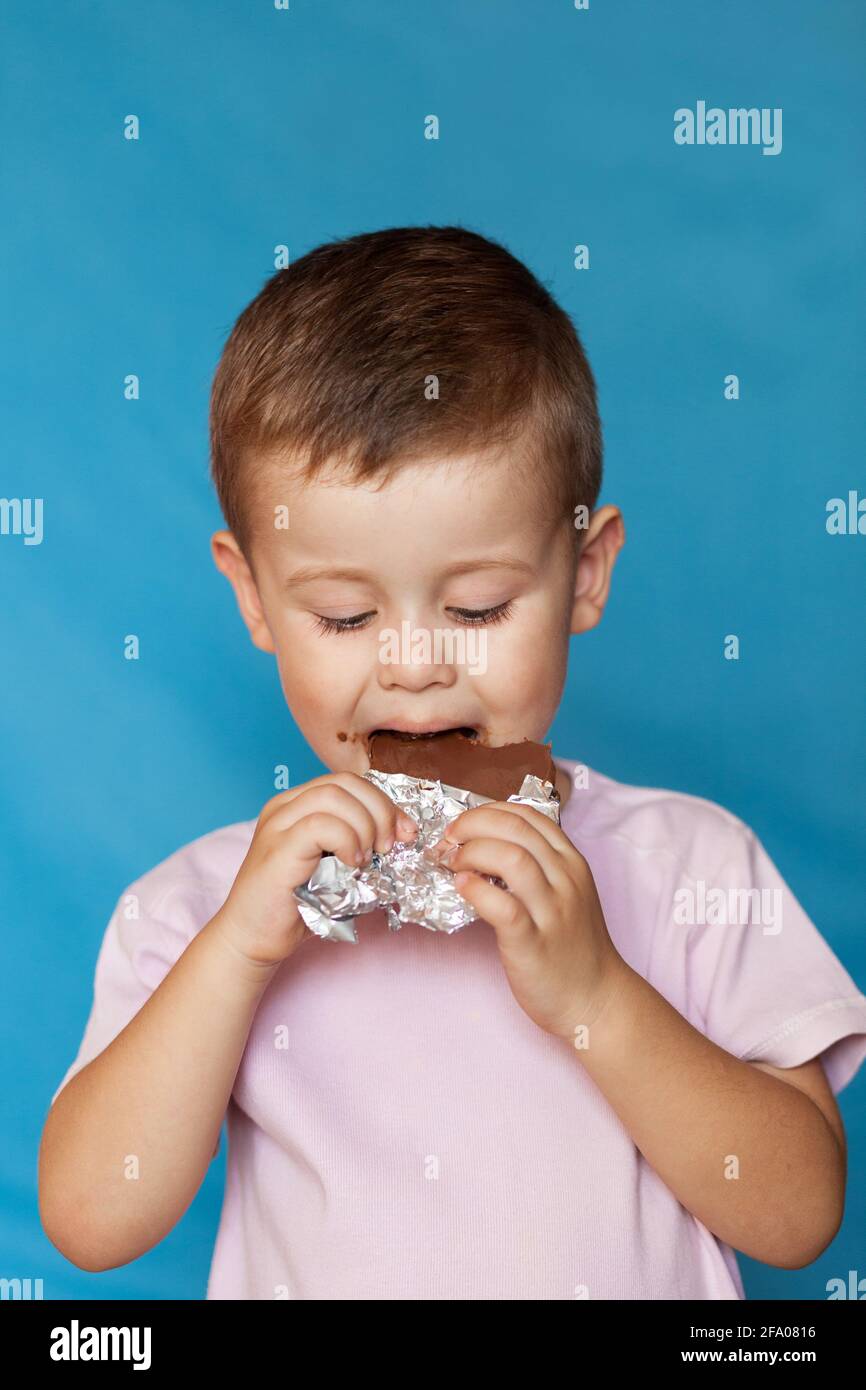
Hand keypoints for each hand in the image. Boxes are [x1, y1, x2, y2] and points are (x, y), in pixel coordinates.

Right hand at [213, 773, 417, 967]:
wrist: (253, 938)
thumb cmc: (297, 906)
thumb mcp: (337, 866)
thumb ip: (360, 843)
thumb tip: (402, 834)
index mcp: (297, 805)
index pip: (349, 782)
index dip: (383, 802)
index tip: (405, 832)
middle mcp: (284, 807)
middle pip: (344, 782)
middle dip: (380, 810)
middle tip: (388, 847)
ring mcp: (277, 825)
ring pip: (333, 796)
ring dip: (364, 826)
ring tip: (367, 860)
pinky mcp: (277, 849)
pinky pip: (319, 825)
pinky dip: (347, 841)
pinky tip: (352, 864)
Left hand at [438, 802, 624, 1040]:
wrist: (596, 999)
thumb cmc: (573, 946)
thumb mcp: (566, 893)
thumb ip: (537, 866)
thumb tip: (485, 845)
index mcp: (571, 862)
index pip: (527, 814)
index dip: (486, 811)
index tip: (463, 825)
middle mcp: (565, 879)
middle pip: (514, 828)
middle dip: (471, 825)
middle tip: (447, 841)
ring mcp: (552, 911)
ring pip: (511, 858)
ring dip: (471, 853)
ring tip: (453, 865)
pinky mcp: (533, 943)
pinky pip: (503, 906)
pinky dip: (477, 891)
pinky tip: (463, 889)